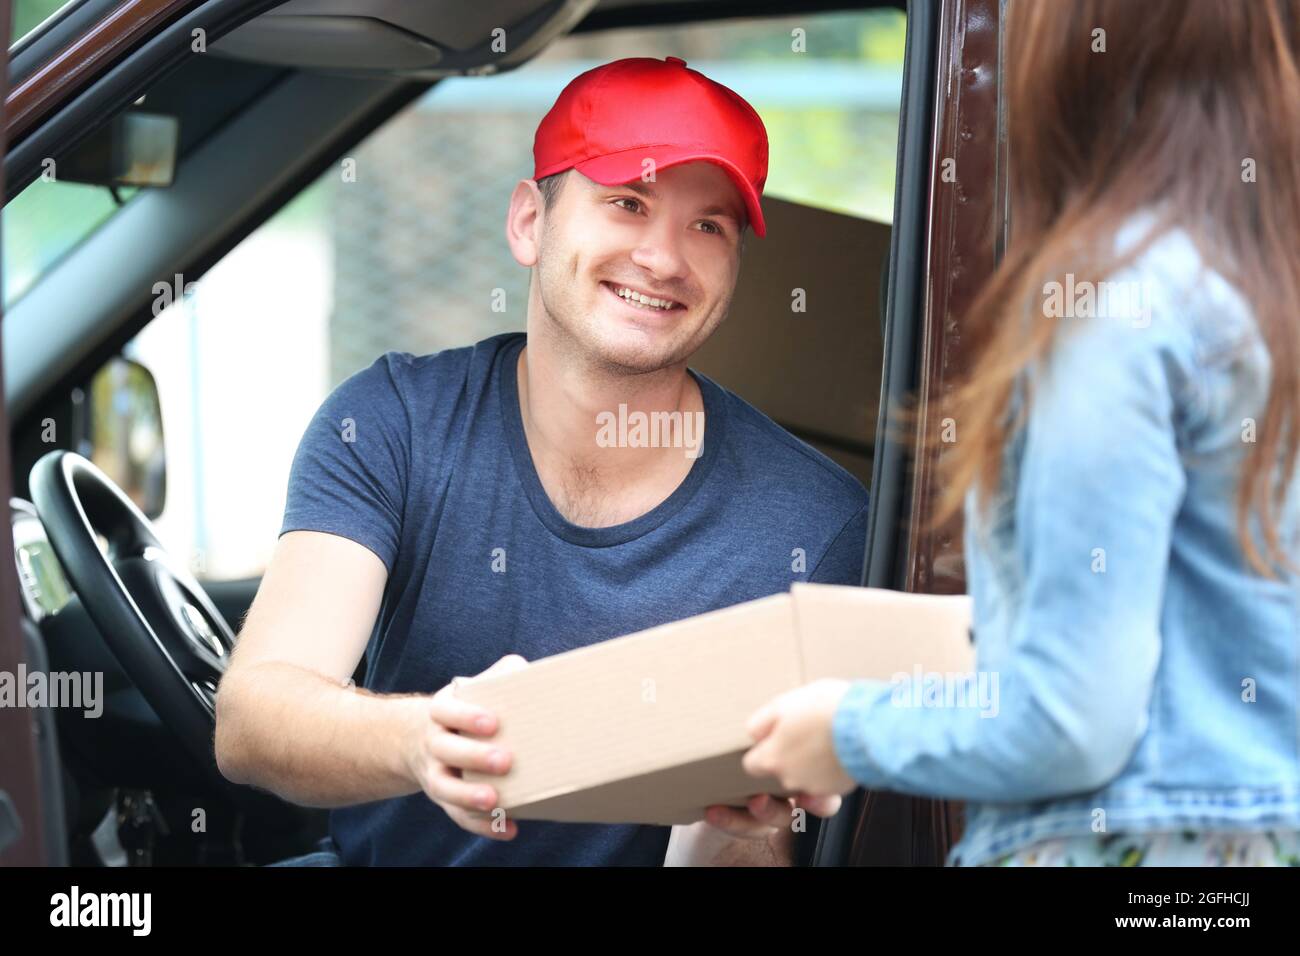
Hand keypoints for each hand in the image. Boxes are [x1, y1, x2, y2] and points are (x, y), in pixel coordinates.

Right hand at [402, 654, 528, 840]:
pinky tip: (509, 829)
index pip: (446, 710)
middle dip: (474, 756)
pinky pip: (458, 816)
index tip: (493, 723)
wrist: (422, 739)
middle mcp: (434, 743)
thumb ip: (501, 675)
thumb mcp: (474, 688)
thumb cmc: (465, 710)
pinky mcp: (445, 800)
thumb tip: (526, 670)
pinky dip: (482, 826)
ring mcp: (435, 774)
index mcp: (441, 711)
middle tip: (506, 761)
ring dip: (469, 798)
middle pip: (446, 750)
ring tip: (497, 802)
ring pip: (444, 789)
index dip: (467, 716)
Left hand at [741, 679, 857, 797]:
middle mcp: (789, 780)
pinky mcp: (839, 788)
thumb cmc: (826, 709)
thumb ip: (762, 721)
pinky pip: (827, 780)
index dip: (763, 749)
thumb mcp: (784, 703)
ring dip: (809, 763)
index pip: (752, 764)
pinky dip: (830, 769)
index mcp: (772, 759)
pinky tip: (838, 748)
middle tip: (801, 733)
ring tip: (823, 737)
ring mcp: (815, 787)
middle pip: (779, 772)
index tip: (774, 737)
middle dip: (787, 756)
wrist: (868, 725)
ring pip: (804, 777)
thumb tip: (754, 734)